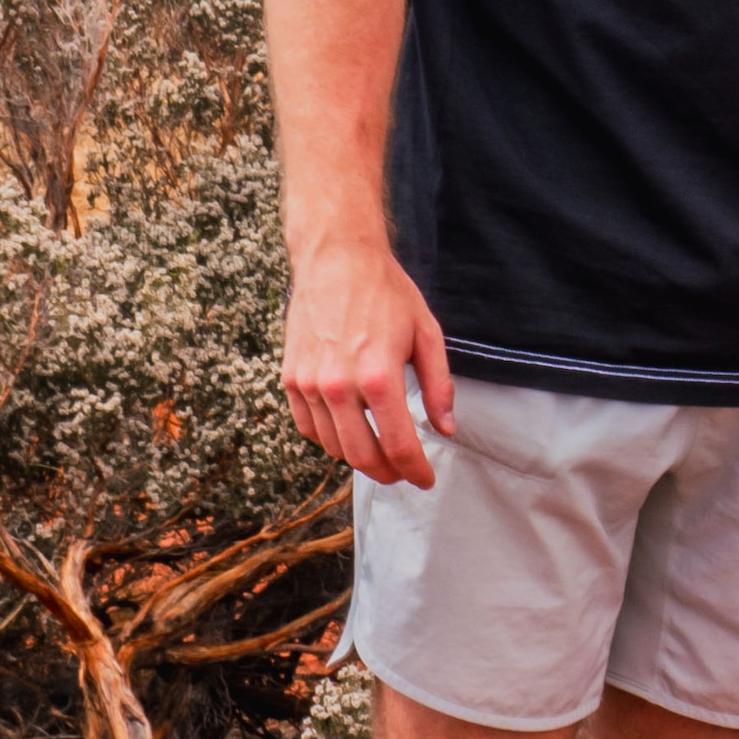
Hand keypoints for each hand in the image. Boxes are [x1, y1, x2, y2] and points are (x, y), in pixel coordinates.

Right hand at [285, 238, 457, 485]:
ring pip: (334, 447)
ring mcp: (311, 384)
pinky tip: (349, 434)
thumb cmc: (386, 292)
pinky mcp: (292, 379)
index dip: (416, 471)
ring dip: (360, 459)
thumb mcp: (426, 333)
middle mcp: (340, 385)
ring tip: (381, 454)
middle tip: (405, 472)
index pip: (399, 445)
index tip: (426, 479)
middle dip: (389, 473)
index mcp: (379, 375)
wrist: (336, 258)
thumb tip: (446, 429)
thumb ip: (439, 385)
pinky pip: (309, 428)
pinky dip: (329, 441)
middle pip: (364, 456)